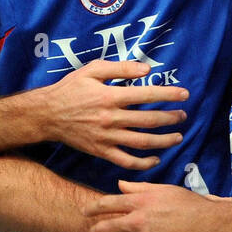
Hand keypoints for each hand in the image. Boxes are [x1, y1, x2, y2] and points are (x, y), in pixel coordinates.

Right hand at [39, 60, 188, 170]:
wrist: (47, 114)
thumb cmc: (71, 88)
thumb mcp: (93, 70)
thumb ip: (121, 68)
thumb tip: (147, 69)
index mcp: (110, 96)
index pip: (147, 95)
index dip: (169, 95)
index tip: (185, 94)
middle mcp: (111, 118)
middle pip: (149, 121)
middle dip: (170, 118)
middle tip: (183, 116)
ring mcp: (107, 137)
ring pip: (142, 142)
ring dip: (164, 141)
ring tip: (178, 137)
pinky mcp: (101, 151)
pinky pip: (126, 161)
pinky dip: (143, 163)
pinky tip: (156, 159)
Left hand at [85, 180, 231, 231]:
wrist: (210, 226)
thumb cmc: (190, 205)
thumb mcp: (164, 190)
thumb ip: (140, 187)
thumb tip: (120, 183)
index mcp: (140, 200)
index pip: (106, 203)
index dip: (92, 208)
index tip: (84, 212)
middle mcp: (138, 220)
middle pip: (104, 228)